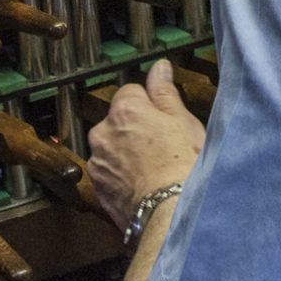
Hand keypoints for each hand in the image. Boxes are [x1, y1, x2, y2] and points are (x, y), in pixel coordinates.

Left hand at [88, 59, 205, 230]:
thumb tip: (159, 67)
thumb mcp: (183, 121)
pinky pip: (109, 172)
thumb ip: (165, 92)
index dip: (151, 107)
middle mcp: (103, 130)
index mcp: (125, 108)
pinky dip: (120, 176)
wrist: (171, 214)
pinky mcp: (97, 186)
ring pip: (112, 147)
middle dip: (134, 129)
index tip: (165, 123)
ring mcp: (97, 160)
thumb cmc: (183, 164)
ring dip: (125, 153)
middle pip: (118, 120)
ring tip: (152, 170)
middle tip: (162, 147)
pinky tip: (142, 186)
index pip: (132, 93)